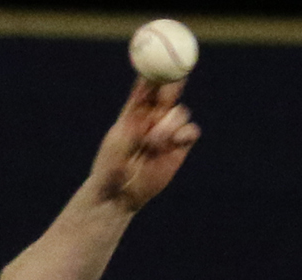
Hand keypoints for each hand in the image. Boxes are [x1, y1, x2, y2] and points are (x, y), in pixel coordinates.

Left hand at [89, 77, 199, 211]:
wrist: (119, 194)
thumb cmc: (111, 166)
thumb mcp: (119, 139)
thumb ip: (133, 118)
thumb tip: (145, 98)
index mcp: (134, 111)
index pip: (148, 85)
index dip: (155, 73)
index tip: (158, 63)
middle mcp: (153, 117)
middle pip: (169, 91)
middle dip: (172, 84)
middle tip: (171, 84)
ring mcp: (168, 131)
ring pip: (180, 112)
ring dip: (170, 123)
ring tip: (152, 143)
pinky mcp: (179, 146)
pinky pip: (191, 131)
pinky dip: (185, 132)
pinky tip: (173, 142)